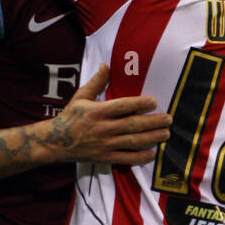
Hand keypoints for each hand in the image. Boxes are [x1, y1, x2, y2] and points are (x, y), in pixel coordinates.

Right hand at [51, 65, 170, 165]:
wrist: (55, 143)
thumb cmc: (69, 117)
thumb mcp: (80, 97)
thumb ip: (96, 83)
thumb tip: (106, 65)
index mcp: (98, 111)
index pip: (122, 106)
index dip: (139, 103)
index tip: (154, 101)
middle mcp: (103, 128)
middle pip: (132, 124)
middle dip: (153, 122)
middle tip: (168, 119)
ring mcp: (104, 144)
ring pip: (132, 141)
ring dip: (151, 138)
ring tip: (166, 134)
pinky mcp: (104, 157)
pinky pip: (125, 158)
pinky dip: (139, 157)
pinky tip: (152, 153)